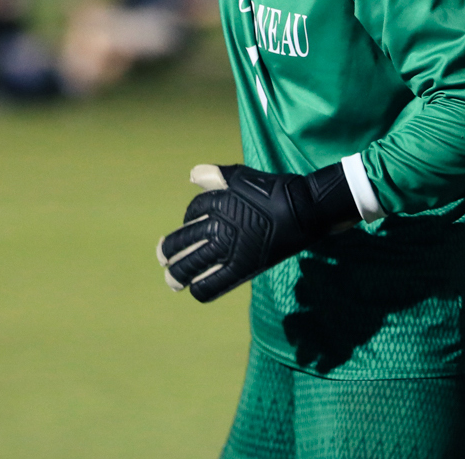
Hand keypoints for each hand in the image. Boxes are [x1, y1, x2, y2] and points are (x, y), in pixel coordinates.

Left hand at [157, 162, 360, 302]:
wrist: (303, 210)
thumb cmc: (272, 190)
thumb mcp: (240, 176)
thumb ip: (214, 175)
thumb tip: (191, 176)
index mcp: (216, 204)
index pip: (191, 215)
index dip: (188, 220)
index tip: (191, 226)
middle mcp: (218, 227)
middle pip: (183, 242)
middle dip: (168, 251)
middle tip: (161, 256)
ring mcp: (229, 249)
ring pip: (192, 265)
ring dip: (177, 274)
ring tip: (172, 280)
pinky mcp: (242, 268)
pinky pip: (214, 284)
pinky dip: (201, 289)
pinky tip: (194, 290)